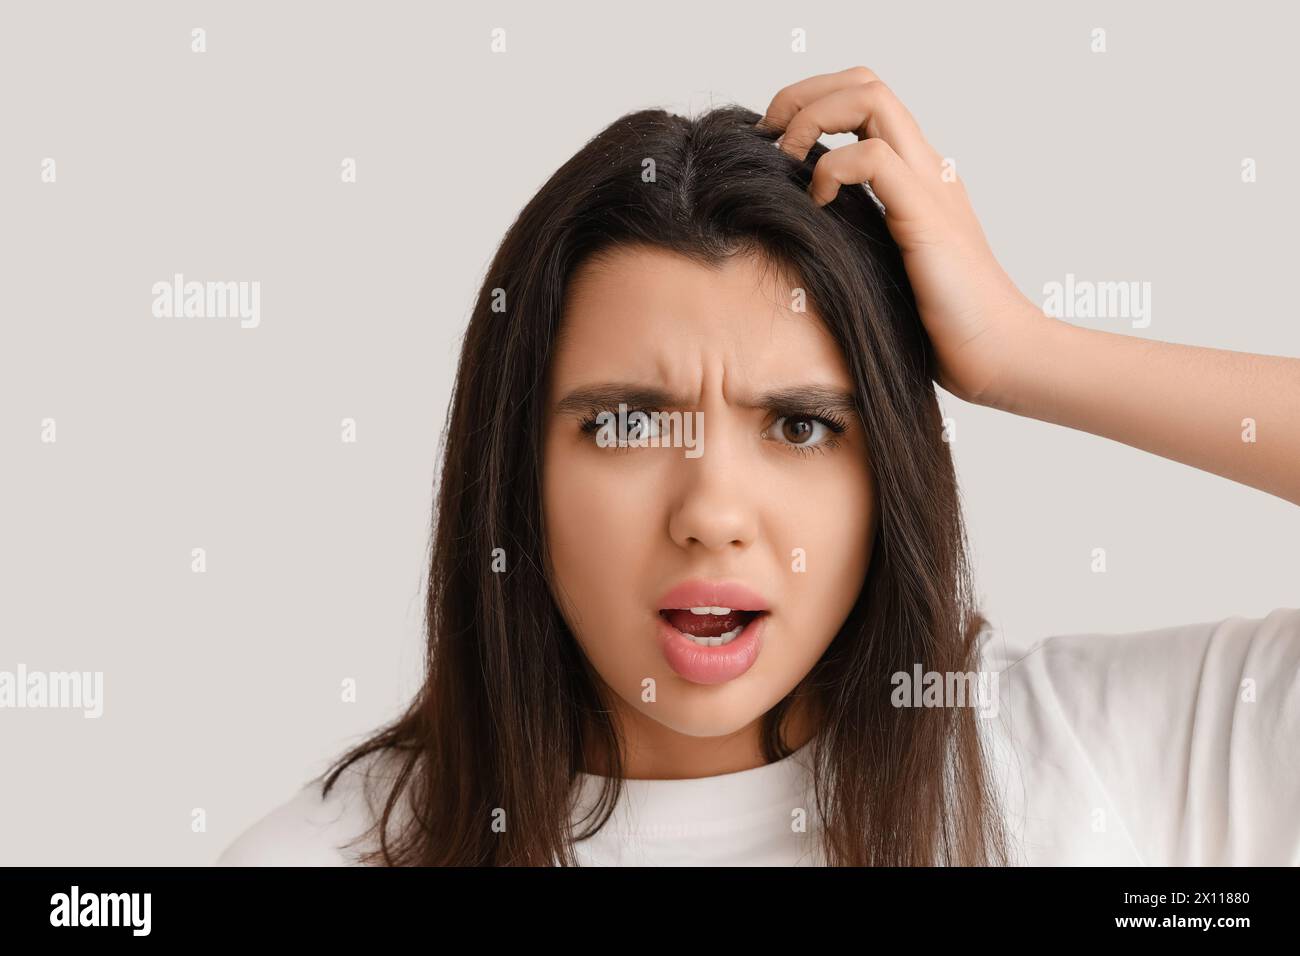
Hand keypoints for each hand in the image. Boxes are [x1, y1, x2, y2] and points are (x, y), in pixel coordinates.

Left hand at [758, 66, 1046, 406]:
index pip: (864, 98)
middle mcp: (926, 167)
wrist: (996, 355)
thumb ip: (855, 235)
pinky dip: (831, 168)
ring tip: (788, 163)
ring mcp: (929, 185)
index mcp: (916, 174)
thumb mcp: (881, 266)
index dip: (811, 103)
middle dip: (802, 96)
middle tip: (770, 140)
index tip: (774, 145)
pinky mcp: (925, 216)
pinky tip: (818, 204)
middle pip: (864, 82)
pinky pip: (872, 156)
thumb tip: (793, 231)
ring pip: (869, 98)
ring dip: (811, 118)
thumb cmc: (939, 326)